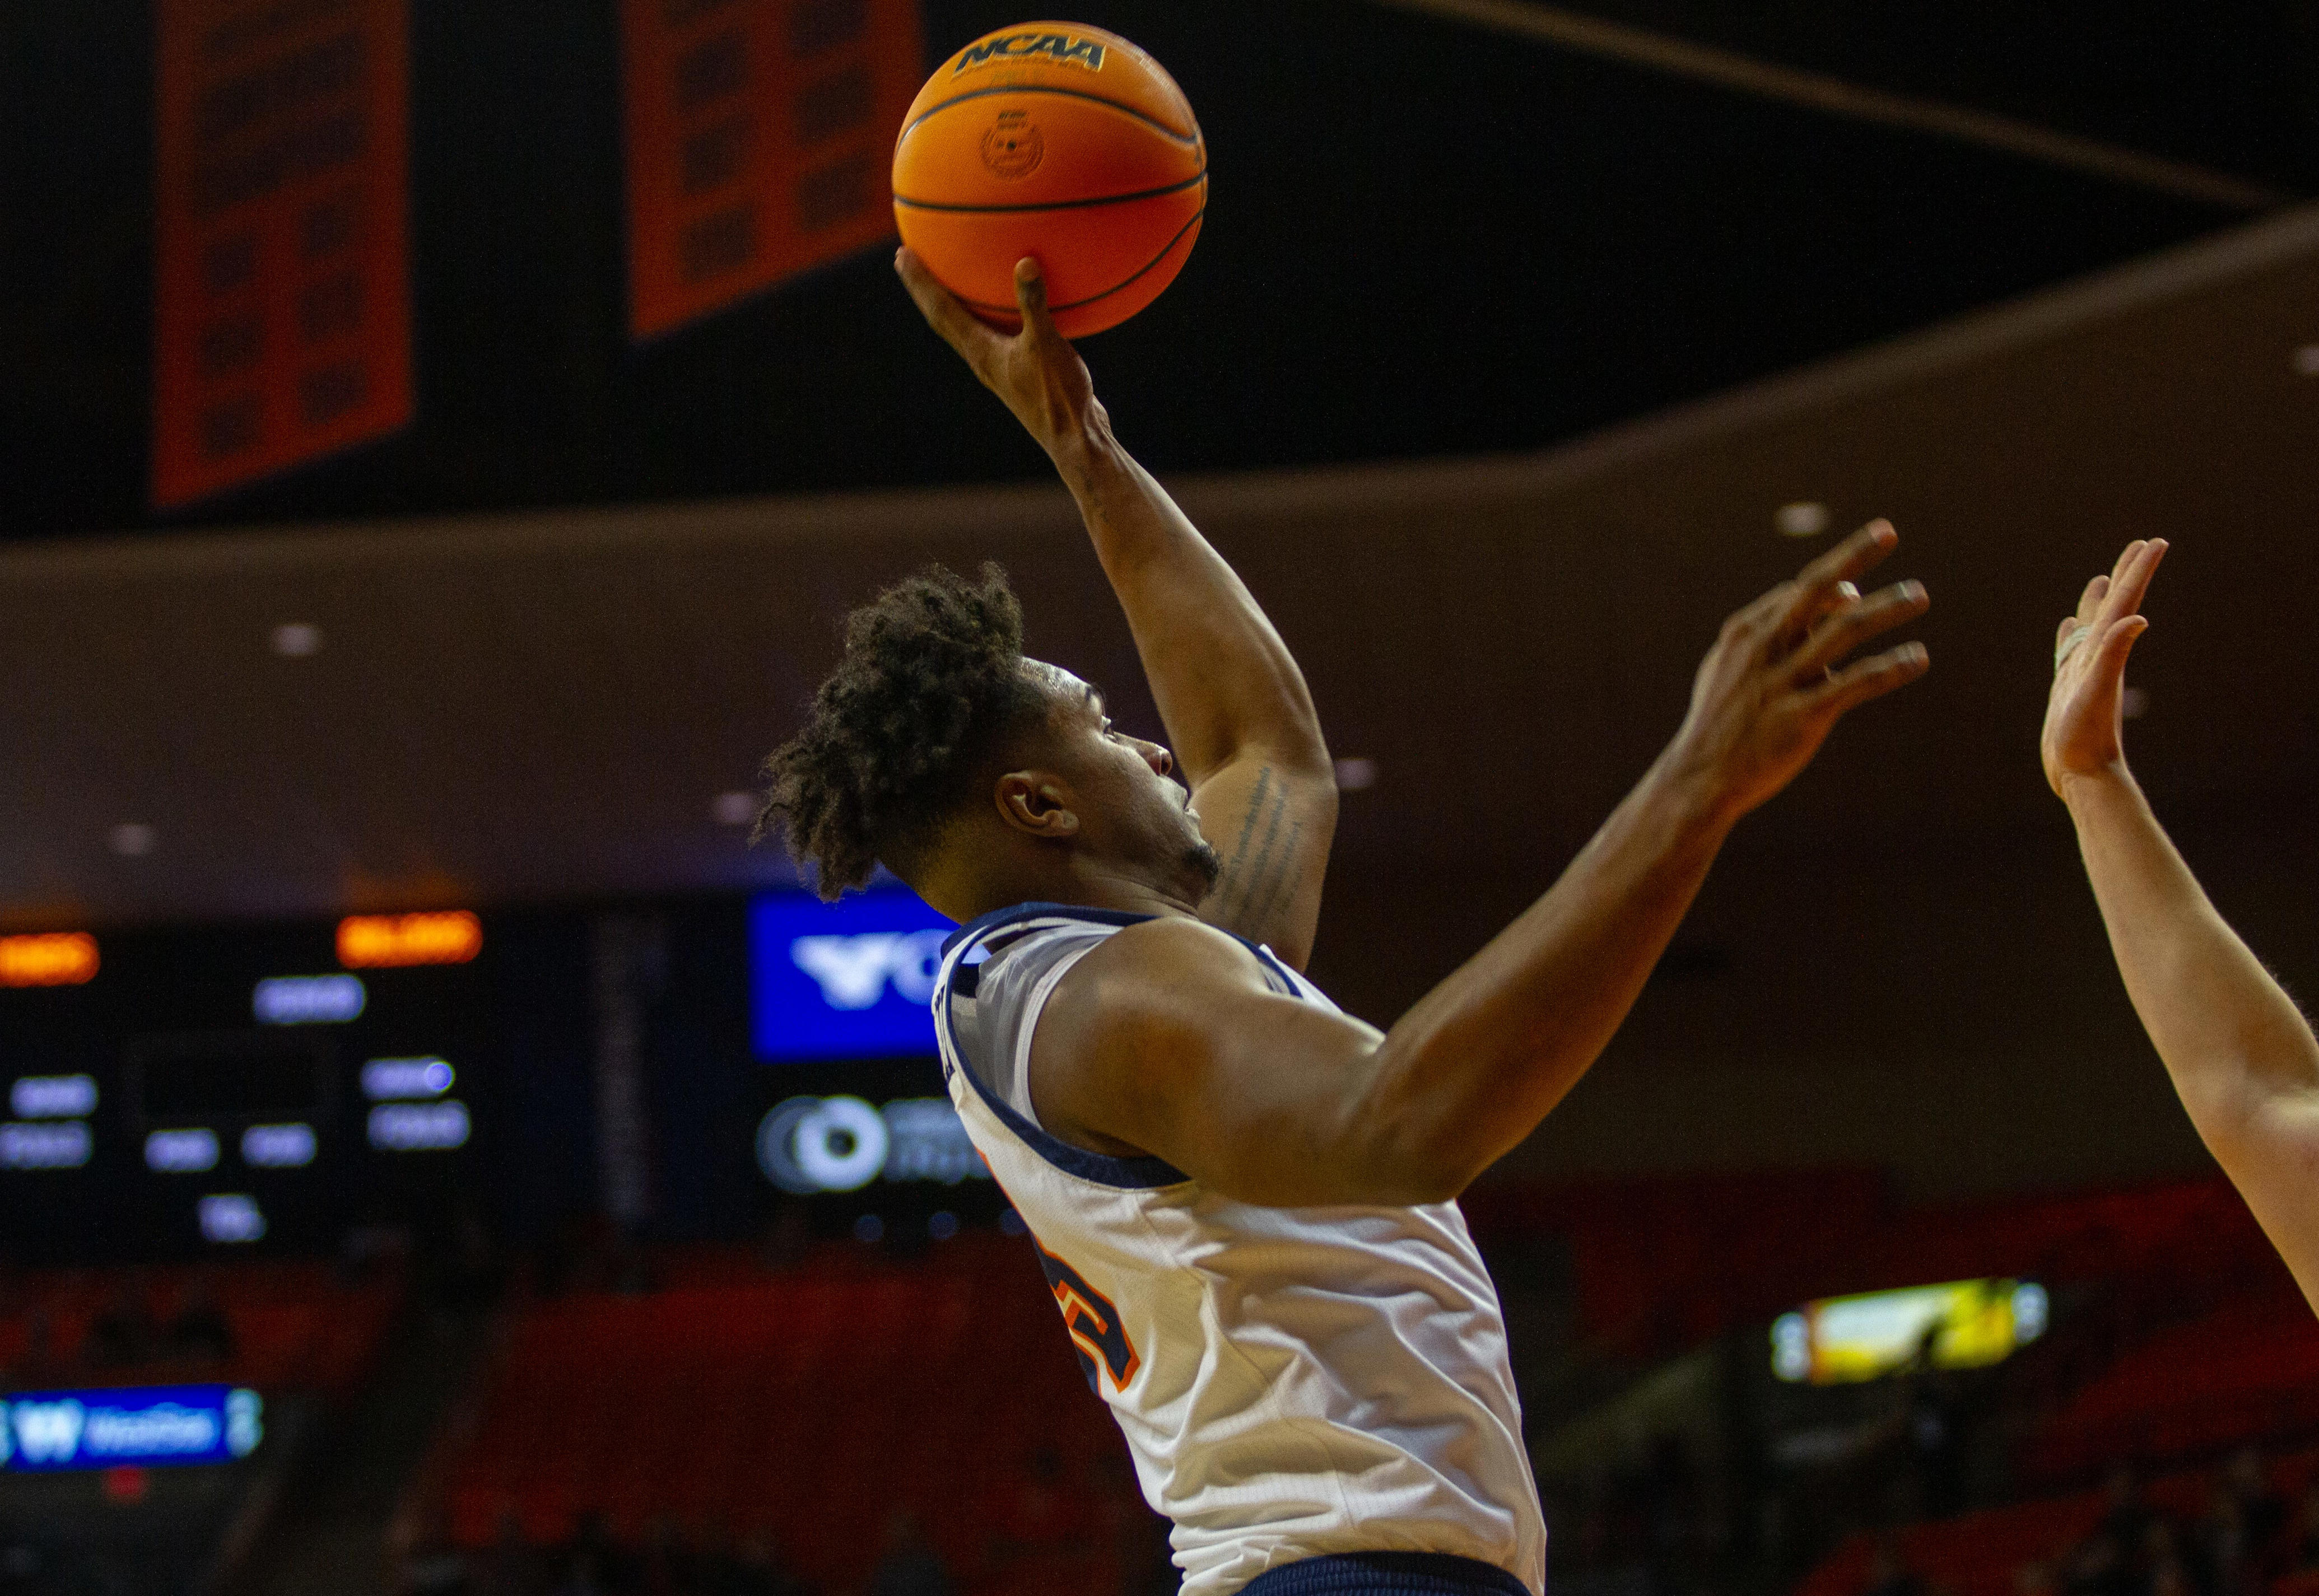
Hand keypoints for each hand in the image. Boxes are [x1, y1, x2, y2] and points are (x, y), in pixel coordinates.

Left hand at [896, 248, 1106, 462]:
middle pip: (941, 318)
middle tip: (904, 260)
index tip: (900, 255)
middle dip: (923, 289)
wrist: (1073, 438)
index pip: (940, 310)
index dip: (920, 282)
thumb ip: (1034, 304)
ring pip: (962, 328)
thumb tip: (1024, 263)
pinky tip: (1004, 304)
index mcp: (980, 351)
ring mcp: (997, 366)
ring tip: (944, 279)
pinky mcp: (1017, 371)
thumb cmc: (1057, 395)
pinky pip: (991, 333)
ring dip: (949, 302)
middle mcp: (981, 358)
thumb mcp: (1047, 345)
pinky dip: (986, 314)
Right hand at [1666, 520, 1930, 822]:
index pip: (1798, 591)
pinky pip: (1857, 682)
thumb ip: (1777, 631)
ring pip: (1844, 629)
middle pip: (1814, 588)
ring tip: (1920, 595)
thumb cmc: (1724, 718)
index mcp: (1744, 631)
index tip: (1856, 592)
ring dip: (1886, 608)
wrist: (1701, 776)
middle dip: (1852, 554)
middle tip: (1887, 531)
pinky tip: (1918, 657)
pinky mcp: (1804, 716)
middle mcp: (1763, 647)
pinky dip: (1891, 667)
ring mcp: (1783, 681)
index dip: (1835, 583)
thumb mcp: (1733, 666)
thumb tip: (1840, 597)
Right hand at [2043, 538, 2164, 797]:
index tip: (2154, 542)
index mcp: (2106, 651)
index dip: (2138, 572)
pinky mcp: (2069, 687)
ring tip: (2100, 579)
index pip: (2125, 603)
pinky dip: (2070, 634)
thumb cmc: (2085, 739)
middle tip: (2138, 546)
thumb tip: (2137, 619)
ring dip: (2097, 601)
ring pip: (2092, 626)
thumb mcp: (2095, 694)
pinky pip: (2071, 651)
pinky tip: (2067, 629)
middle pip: (2114, 607)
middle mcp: (2098, 657)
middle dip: (2125, 576)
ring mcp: (2084, 672)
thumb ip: (2114, 655)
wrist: (2082, 775)